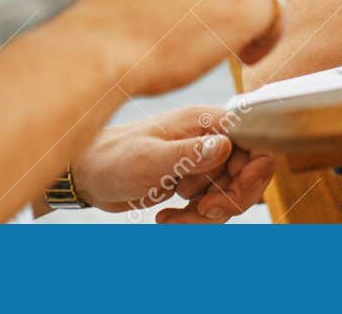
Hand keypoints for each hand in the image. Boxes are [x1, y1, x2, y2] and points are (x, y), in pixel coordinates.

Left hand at [69, 106, 273, 222]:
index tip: (233, 192)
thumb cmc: (112, 159)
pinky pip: (210, 205)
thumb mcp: (150, 160)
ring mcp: (201, 160)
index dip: (254, 170)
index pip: (254, 142)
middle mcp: (209, 138)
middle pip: (247, 173)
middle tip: (202, 212)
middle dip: (230, 200)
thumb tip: (227, 145)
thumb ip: (191, 153)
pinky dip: (193, 219)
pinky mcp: (192, 180)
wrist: (86, 175)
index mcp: (206, 122)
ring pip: (229, 194)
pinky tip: (165, 217)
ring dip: (206, 215)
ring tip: (173, 219)